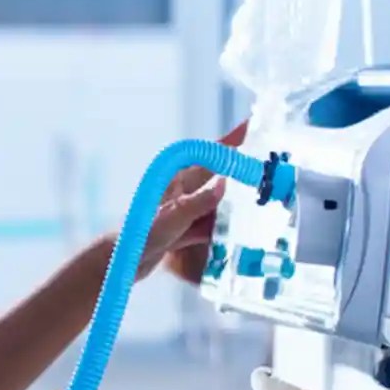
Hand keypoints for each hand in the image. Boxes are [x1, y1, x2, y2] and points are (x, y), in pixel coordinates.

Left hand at [137, 121, 248, 283]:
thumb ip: (196, 203)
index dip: (231, 141)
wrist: (121, 262)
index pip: (209, 155)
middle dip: (240, 167)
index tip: (251, 126)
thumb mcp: (171, 219)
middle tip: (267, 162)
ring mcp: (184, 211)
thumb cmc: (141, 236)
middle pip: (218, 174)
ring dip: (237, 200)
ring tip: (263, 195)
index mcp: (176, 180)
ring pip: (218, 201)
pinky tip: (243, 231)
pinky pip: (212, 224)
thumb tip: (225, 184)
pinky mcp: (184, 230)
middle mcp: (182, 191)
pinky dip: (226, 226)